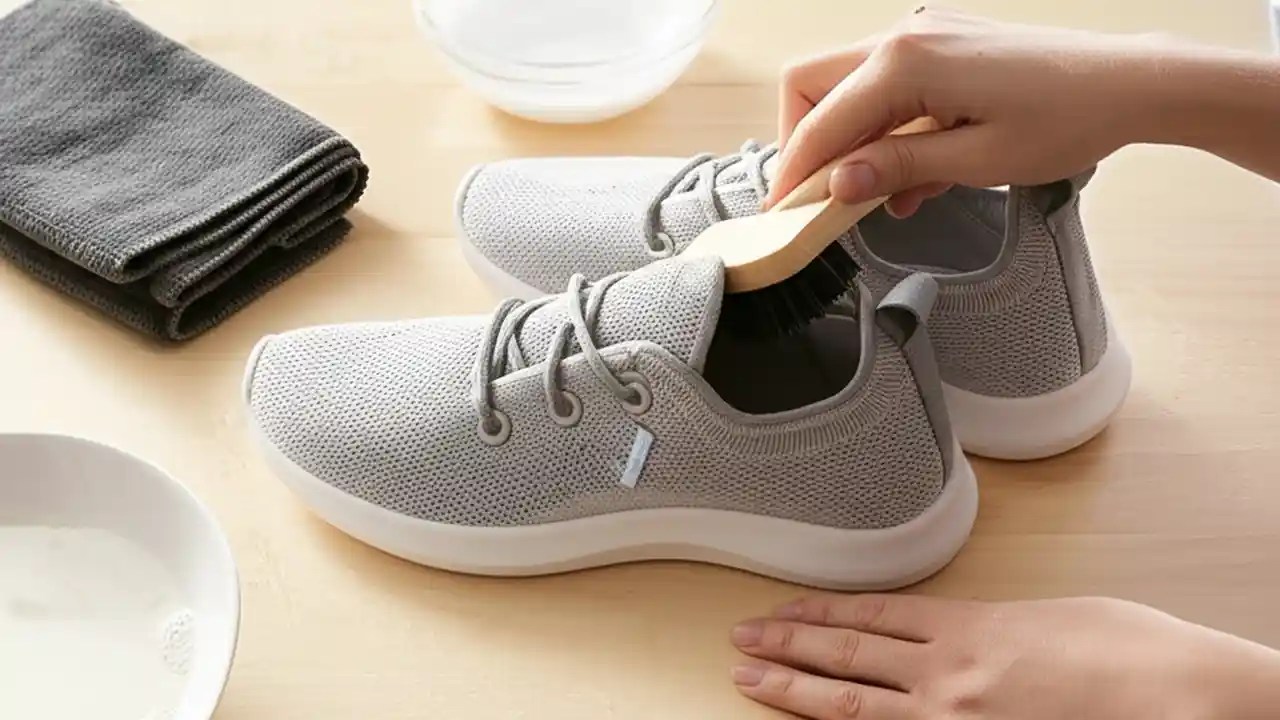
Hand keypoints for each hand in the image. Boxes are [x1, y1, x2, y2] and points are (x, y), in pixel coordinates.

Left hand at [730, 594, 1279, 718]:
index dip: (818, 614)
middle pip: (846, 655)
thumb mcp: (1049, 616)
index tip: (782, 612)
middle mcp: (948, 673)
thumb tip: (967, 636)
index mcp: (968, 625)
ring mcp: (952, 719)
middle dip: (787, 649)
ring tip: (750, 682)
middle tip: (741, 643)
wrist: (1173, 696)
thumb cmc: (1129, 652)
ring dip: (794, 692)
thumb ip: (992, 626)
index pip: (870, 615)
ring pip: (852, 703)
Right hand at [767, 8, 1278, 215]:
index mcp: (907, 61)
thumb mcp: (977, 161)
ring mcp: (923, 37)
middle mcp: (906, 37)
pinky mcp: (940, 47)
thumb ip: (897, 169)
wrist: (1129, 84)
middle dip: (805, 144)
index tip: (782, 215)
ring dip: (848, 142)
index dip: (794, 173)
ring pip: (844, 87)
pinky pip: (884, 88)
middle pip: (811, 85)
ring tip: (880, 196)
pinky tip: (912, 173)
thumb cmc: (1068, 119)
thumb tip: (836, 184)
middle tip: (817, 197)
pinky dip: (881, 130)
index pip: (819, 122)